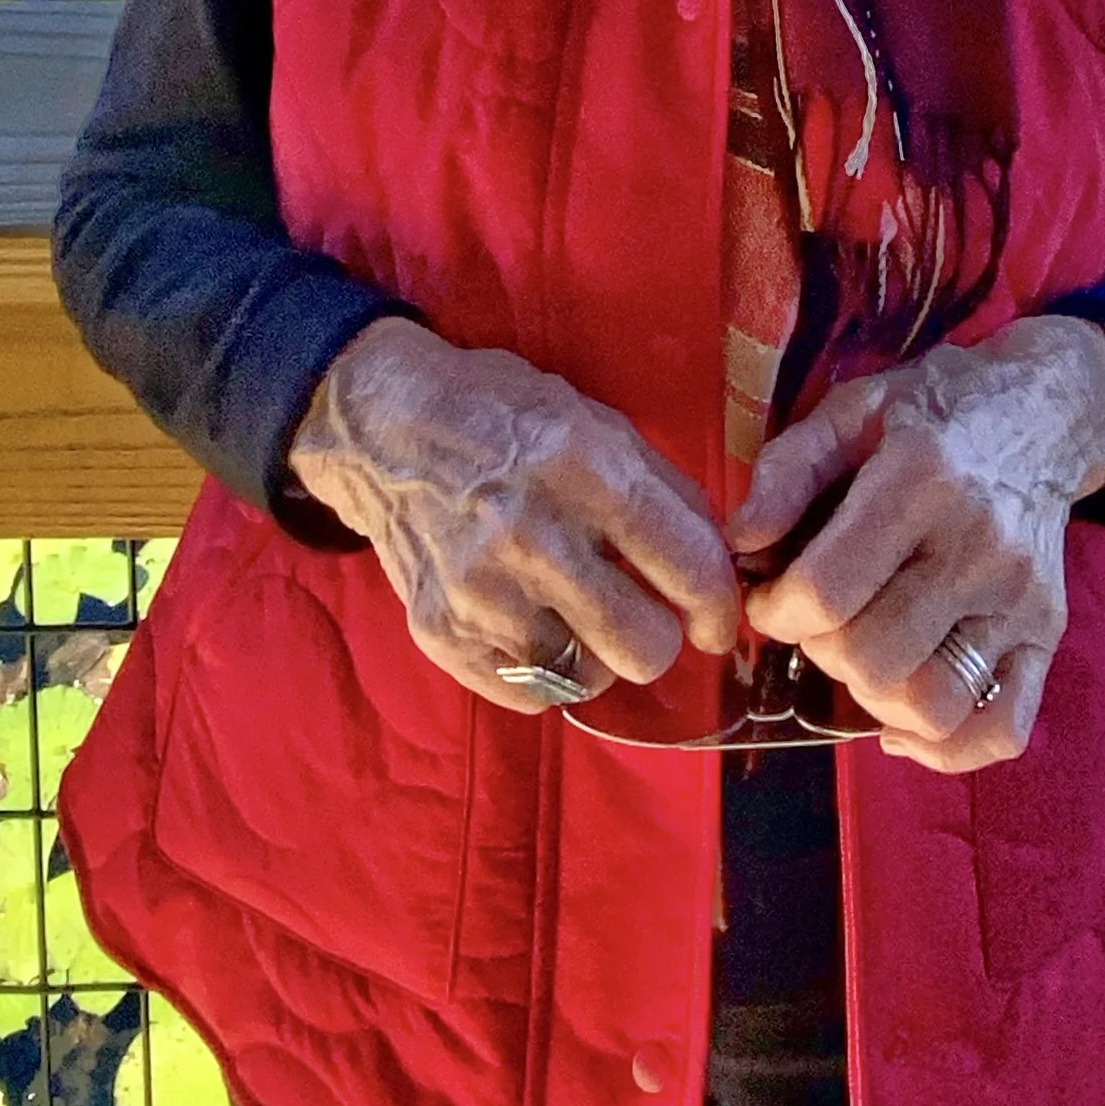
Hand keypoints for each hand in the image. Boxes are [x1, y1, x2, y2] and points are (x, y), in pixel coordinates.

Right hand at [287, 318, 742, 713]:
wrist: (384, 427)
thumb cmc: (502, 411)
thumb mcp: (593, 418)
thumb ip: (661, 487)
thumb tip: (720, 559)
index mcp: (582, 467)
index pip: (686, 564)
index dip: (720, 604)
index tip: (718, 618)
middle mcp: (531, 537)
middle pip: (643, 646)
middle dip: (660, 634)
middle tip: (645, 612)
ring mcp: (480, 594)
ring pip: (590, 678)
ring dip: (600, 652)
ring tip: (581, 612)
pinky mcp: (441, 634)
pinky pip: (530, 694)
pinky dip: (547, 671)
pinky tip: (539, 625)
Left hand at [729, 317, 1104, 772]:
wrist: (1048, 410)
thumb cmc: (938, 407)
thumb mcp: (856, 406)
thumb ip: (789, 469)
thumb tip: (739, 545)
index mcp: (921, 479)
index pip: (826, 591)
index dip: (775, 611)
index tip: (769, 597)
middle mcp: (978, 548)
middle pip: (873, 657)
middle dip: (820, 650)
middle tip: (818, 619)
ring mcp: (1020, 600)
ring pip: (931, 704)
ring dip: (874, 698)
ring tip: (862, 653)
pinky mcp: (1048, 635)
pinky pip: (1000, 729)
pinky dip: (944, 747)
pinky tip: (903, 717)